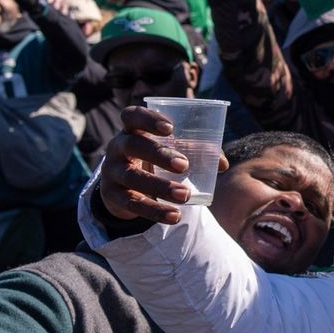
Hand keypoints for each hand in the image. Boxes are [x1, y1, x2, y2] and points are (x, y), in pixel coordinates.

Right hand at [96, 107, 227, 224]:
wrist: (125, 186)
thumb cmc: (154, 159)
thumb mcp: (169, 149)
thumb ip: (195, 150)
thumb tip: (222, 164)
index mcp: (132, 129)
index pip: (131, 115)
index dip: (148, 119)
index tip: (170, 128)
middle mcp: (117, 147)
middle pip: (132, 145)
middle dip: (159, 154)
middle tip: (184, 165)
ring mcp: (111, 172)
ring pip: (132, 177)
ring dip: (160, 187)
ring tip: (185, 195)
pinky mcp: (112, 196)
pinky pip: (133, 204)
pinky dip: (155, 211)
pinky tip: (175, 216)